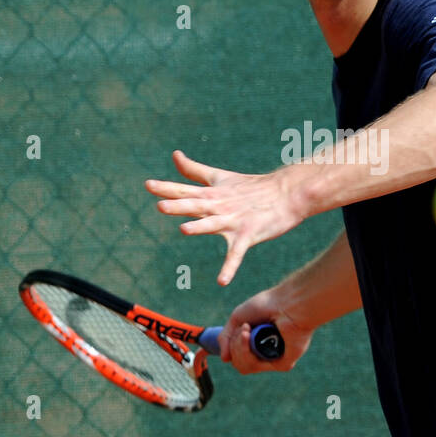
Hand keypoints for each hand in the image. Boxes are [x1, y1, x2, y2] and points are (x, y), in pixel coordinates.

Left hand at [145, 150, 306, 285]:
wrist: (287, 193)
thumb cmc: (252, 187)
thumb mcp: (220, 177)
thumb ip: (194, 170)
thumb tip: (174, 155)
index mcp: (211, 194)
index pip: (186, 190)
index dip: (166, 188)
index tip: (148, 185)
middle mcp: (220, 206)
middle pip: (196, 205)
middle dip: (179, 205)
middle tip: (161, 205)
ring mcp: (234, 220)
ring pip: (213, 224)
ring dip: (200, 227)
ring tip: (185, 229)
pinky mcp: (248, 234)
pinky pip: (237, 253)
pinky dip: (230, 267)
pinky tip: (221, 281)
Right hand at [217, 289, 315, 374]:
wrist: (285, 303)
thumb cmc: (266, 305)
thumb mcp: (237, 319)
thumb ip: (226, 338)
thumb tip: (224, 359)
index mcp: (259, 344)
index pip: (239, 357)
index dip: (233, 345)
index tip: (242, 327)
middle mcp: (267, 354)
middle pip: (240, 364)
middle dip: (236, 345)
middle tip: (245, 328)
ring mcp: (274, 360)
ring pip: (245, 367)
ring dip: (240, 347)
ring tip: (247, 330)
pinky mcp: (282, 364)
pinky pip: (256, 366)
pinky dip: (247, 351)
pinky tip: (252, 336)